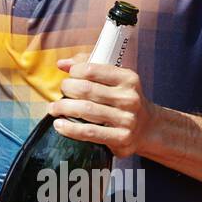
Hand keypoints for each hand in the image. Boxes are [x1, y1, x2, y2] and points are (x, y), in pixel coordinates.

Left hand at [45, 53, 162, 158]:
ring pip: (86, 110)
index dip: (74, 72)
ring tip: (53, 109)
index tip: (68, 77)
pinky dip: (70, 128)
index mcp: (127, 78)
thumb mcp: (115, 80)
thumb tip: (62, 64)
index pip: (91, 70)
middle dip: (66, 89)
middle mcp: (129, 98)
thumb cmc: (123, 100)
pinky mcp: (121, 138)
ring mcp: (127, 119)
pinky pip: (90, 132)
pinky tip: (59, 125)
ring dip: (63, 108)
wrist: (148, 128)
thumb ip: (89, 67)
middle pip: (86, 90)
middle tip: (60, 93)